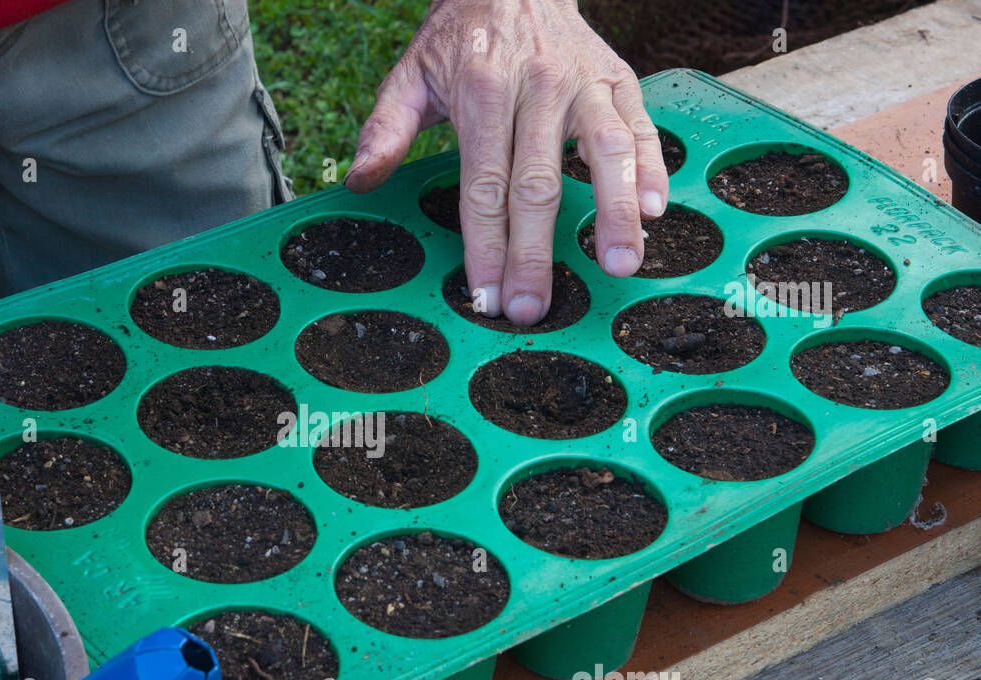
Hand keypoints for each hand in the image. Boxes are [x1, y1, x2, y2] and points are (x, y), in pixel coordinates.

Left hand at [345, 0, 667, 324]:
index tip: (485, 294)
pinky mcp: (618, 78)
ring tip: (619, 264)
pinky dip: (652, 167)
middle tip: (531, 308)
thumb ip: (386, 128)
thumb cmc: (460, 37)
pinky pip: (640, 125)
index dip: (485, 246)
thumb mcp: (411, 73)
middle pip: (538, 184)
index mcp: (483, 92)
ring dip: (614, 212)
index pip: (484, 186)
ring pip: (605, 152)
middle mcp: (538, 87)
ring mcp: (584, 82)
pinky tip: (655, 211)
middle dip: (533, 254)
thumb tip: (359, 181)